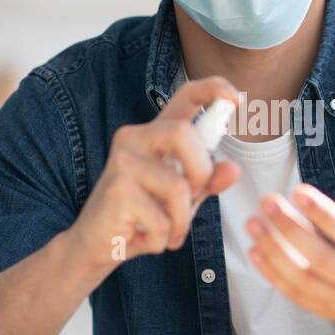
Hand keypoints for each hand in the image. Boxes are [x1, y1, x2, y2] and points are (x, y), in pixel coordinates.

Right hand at [70, 76, 240, 271]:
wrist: (97, 245)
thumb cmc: (142, 216)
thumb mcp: (184, 197)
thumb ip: (208, 181)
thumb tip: (233, 169)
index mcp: (155, 133)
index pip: (185, 96)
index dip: (213, 90)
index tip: (236, 99)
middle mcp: (135, 137)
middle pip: (183, 133)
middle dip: (201, 172)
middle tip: (192, 199)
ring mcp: (122, 161)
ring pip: (178, 186)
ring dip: (181, 220)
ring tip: (168, 232)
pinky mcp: (117, 189)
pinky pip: (162, 219)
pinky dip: (163, 238)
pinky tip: (146, 239)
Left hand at [246, 154, 334, 329]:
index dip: (325, 215)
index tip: (299, 191)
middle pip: (322, 261)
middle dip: (290, 230)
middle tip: (267, 202)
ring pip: (304, 281)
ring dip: (274, 251)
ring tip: (254, 223)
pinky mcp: (331, 313)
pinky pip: (296, 296)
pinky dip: (273, 274)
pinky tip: (256, 250)